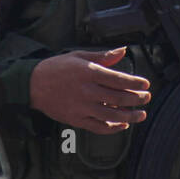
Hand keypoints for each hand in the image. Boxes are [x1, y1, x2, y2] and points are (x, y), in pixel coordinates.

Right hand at [28, 47, 150, 133]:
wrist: (33, 84)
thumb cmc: (57, 68)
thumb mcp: (79, 56)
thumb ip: (103, 56)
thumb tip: (123, 51)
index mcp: (89, 72)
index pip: (119, 79)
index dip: (135, 82)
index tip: (146, 84)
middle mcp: (87, 90)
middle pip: (119, 97)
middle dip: (137, 99)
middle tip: (147, 98)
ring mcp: (82, 107)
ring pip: (112, 115)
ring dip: (130, 115)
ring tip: (141, 114)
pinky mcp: (76, 119)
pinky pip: (98, 127)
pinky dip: (113, 128)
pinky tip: (123, 124)